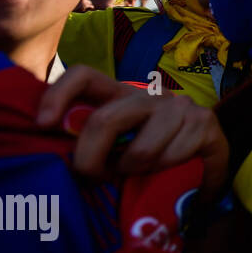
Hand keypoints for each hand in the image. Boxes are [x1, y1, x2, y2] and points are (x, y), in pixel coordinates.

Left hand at [37, 65, 229, 197]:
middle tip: (95, 177)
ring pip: (140, 148)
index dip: (58, 94)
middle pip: (105, 119)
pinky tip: (170, 172)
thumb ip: (93, 144)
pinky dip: (163, 173)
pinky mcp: (204, 122)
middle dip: (91, 158)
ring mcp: (179, 106)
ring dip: (135, 171)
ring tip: (141, 175)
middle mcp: (149, 94)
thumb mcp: (118, 149)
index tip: (43, 125)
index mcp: (121, 95)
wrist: (208, 169)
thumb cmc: (154, 160)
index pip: (84, 76)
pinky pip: (170, 156)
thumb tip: (54, 155)